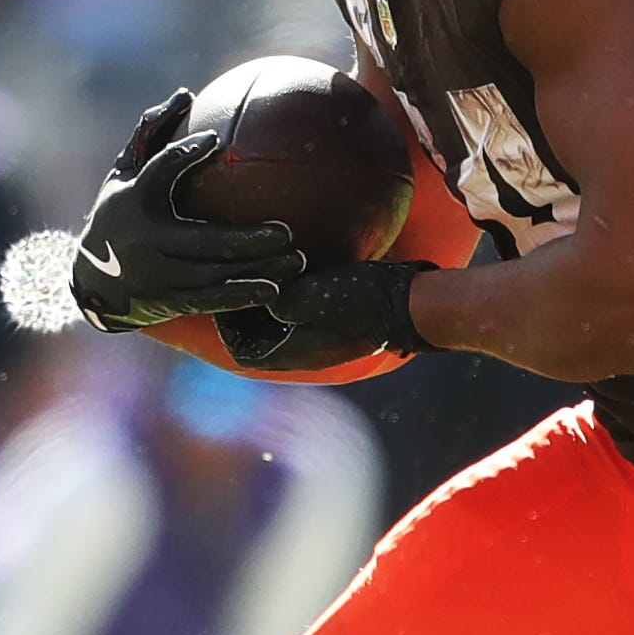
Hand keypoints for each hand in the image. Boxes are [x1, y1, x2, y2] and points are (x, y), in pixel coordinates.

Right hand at [69, 91, 304, 331]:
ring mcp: (157, 275)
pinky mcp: (168, 300)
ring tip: (296, 260)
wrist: (92, 284)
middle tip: (287, 231)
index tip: (215, 139)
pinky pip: (210, 300)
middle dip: (247, 239)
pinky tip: (275, 290)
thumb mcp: (124, 175)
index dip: (183, 155)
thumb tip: (185, 94)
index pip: (158, 172)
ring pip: (214, 274)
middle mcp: (144, 240)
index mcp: (133, 200)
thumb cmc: (118, 213)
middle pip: (201, 240)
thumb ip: (151, 136)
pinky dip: (242, 296)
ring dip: (257, 269)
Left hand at [234, 258, 439, 365]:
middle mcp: (304, 354)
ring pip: (278, 333)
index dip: (228, 330)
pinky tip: (285, 280)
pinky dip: (284, 307)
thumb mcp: (313, 295)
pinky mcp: (333, 328)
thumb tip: (255, 296)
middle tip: (234, 287)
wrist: (410, 302)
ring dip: (264, 313)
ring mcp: (320, 344)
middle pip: (258, 344)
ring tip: (255, 281)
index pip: (244, 354)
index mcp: (294, 353)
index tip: (223, 299)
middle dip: (244, 320)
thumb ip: (278, 300)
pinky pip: (298, 323)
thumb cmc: (363, 298)